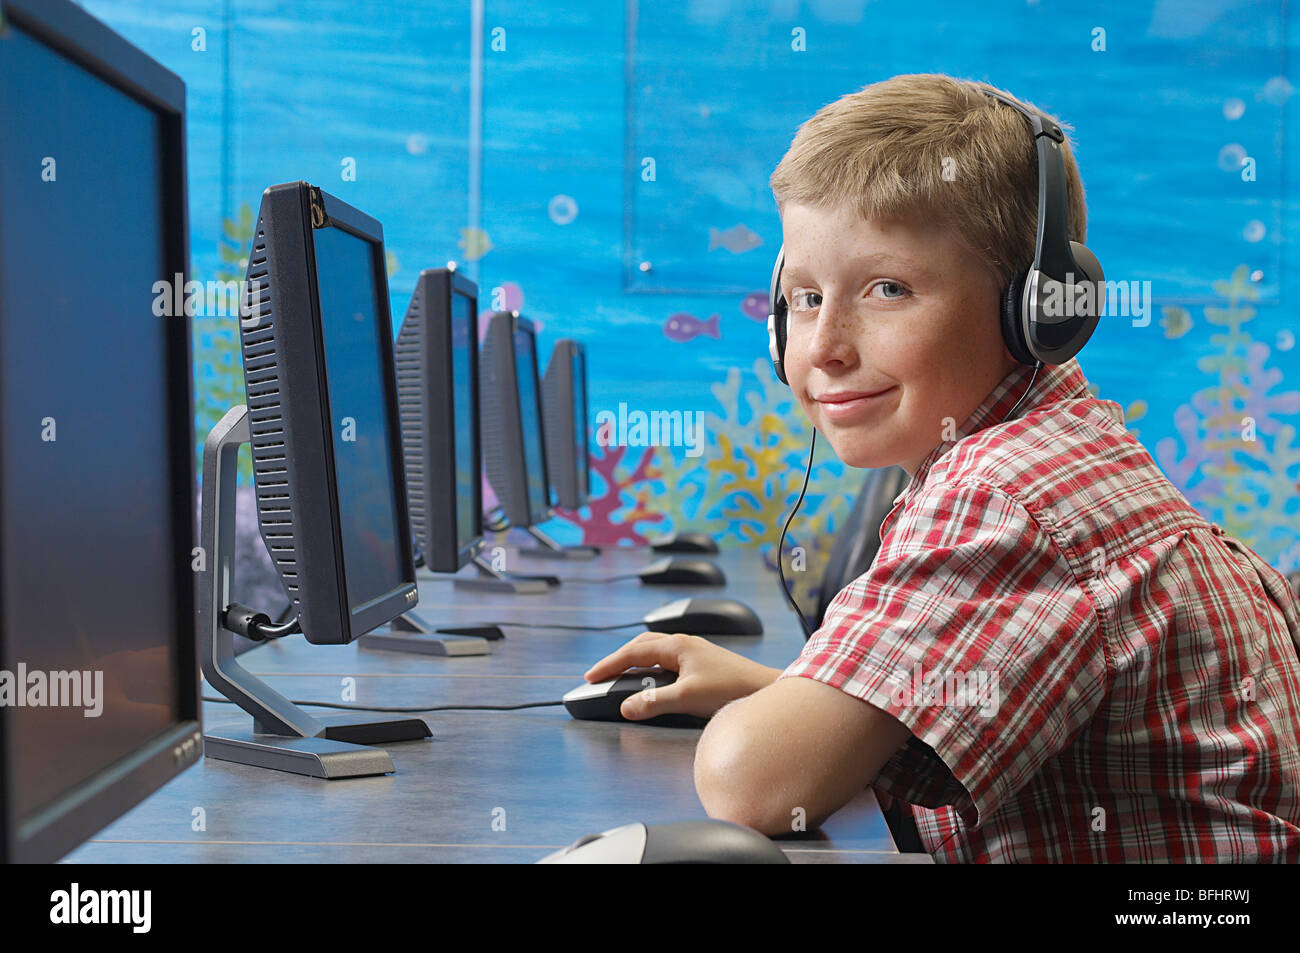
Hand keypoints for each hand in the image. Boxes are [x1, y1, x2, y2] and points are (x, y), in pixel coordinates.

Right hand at [583, 632, 781, 720]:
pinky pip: (666, 664)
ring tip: (620, 680)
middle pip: (641, 647)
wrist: (764, 689)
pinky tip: (651, 685)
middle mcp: (683, 645)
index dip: (609, 665)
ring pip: (654, 654)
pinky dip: (650, 672)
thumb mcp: (687, 698)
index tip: (591, 677)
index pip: (633, 652)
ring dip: (635, 665)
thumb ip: (654, 702)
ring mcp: (693, 654)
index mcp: (677, 646)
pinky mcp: (701, 665)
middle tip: (600, 676)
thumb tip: (626, 707)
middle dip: (619, 661)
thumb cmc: (731, 688)